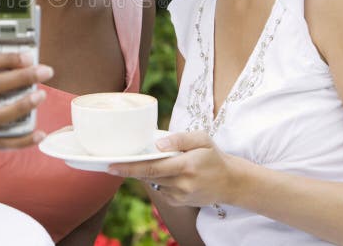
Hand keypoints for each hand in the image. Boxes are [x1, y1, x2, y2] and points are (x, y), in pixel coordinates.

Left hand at [107, 131, 241, 207]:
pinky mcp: (179, 203)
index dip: (129, 168)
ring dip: (148, 173)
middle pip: (148, 176)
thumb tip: (157, 143)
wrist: (231, 182)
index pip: (152, 168)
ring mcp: (180, 196)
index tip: (111, 166)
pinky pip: (161, 190)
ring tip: (157, 162)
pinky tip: (170, 174)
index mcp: (186, 166)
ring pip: (153, 183)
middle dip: (132, 169)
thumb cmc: (214, 156)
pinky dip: (159, 181)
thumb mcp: (202, 139)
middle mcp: (182, 184)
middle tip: (117, 161)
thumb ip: (179, 138)